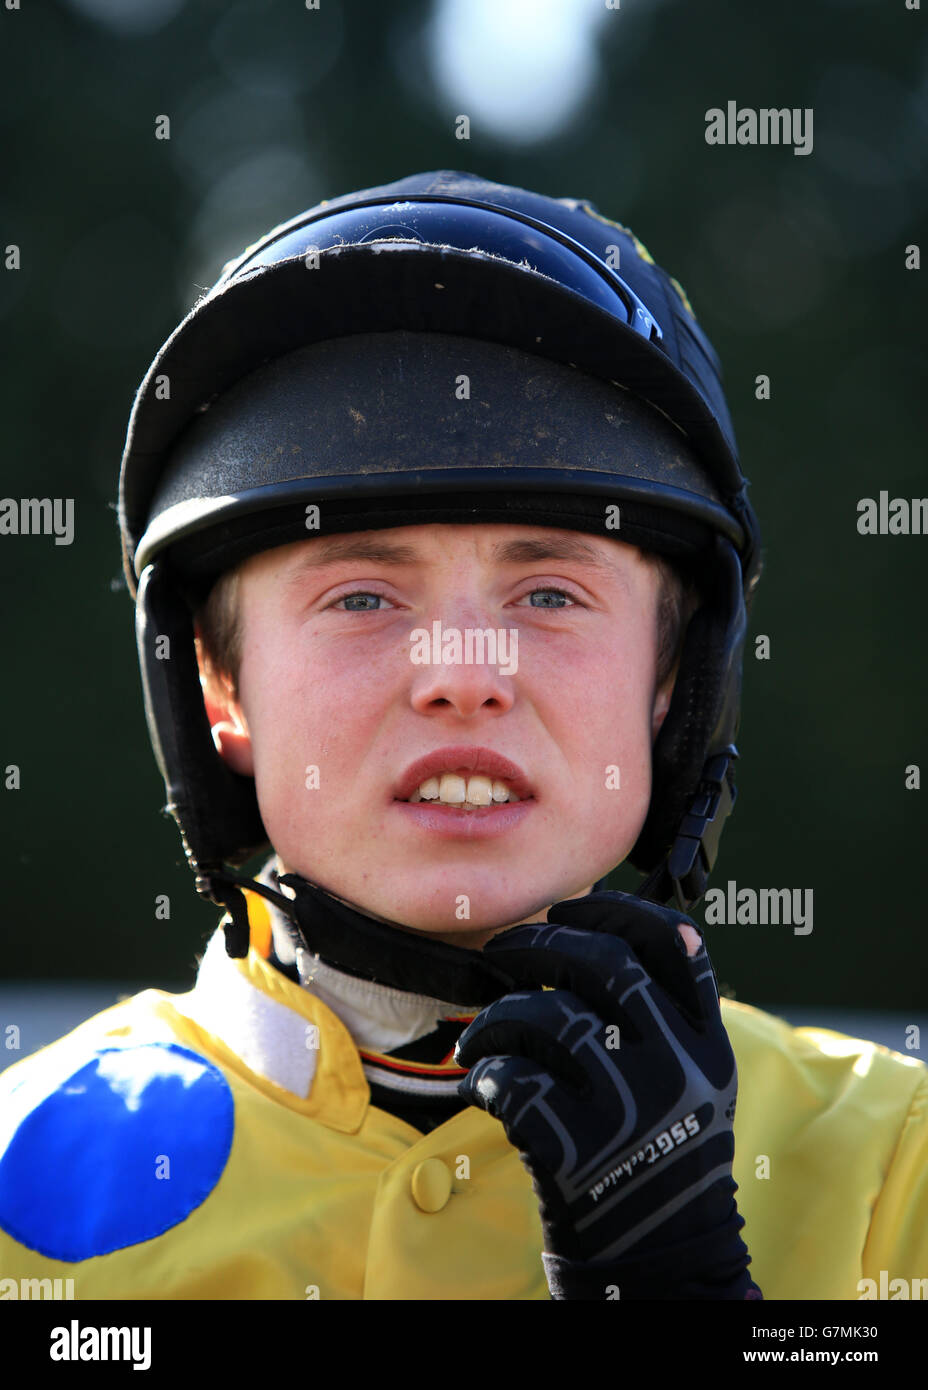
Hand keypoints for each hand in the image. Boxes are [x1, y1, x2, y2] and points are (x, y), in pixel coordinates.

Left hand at [454, 891, 758, 1297]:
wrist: (661, 1258)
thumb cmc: (660, 1152)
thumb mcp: (692, 1079)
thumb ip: (664, 1011)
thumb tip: (598, 928)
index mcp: (706, 1042)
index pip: (673, 942)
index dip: (615, 910)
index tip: (570, 908)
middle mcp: (676, 1068)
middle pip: (602, 964)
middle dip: (538, 944)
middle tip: (503, 951)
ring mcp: (629, 1111)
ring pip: (548, 1017)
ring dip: (498, 1016)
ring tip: (482, 1036)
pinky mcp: (578, 1153)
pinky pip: (512, 1080)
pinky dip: (485, 1073)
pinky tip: (485, 1083)